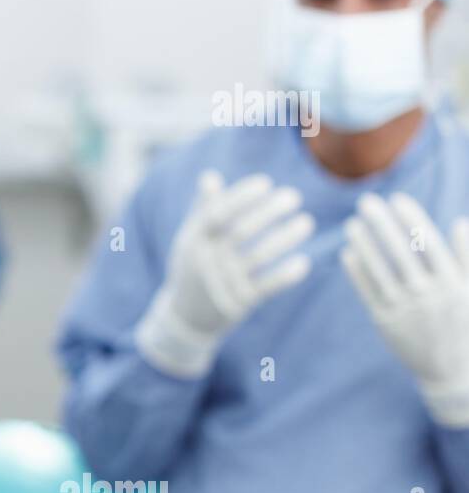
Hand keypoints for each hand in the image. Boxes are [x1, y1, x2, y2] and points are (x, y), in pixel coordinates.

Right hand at [135, 171, 313, 377]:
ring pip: (259, 256)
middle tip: (293, 196)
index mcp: (193, 240)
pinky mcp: (239, 303)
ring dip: (286, 238)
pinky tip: (303, 262)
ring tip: (306, 222)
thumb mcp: (189, 240)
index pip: (218, 213)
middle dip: (269, 212)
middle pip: (241, 232)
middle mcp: (207, 261)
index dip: (241, 196)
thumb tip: (210, 176)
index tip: (265, 183)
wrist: (186, 317)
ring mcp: (223, 283)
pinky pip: (268, 286)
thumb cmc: (192, 268)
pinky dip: (286, 274)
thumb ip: (202, 210)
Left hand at [341, 192, 468, 427]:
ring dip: (363, 244)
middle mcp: (428, 295)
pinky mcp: (386, 323)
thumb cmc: (465, 323)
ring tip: (351, 224)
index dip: (411, 219)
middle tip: (365, 202)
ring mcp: (405, 310)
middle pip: (400, 251)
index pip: (428, 242)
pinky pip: (368, 292)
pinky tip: (348, 253)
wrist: (452, 369)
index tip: (396, 199)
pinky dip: (357, 272)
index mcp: (453, 283)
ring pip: (379, 270)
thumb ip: (467, 258)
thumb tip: (460, 223)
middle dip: (381, 224)